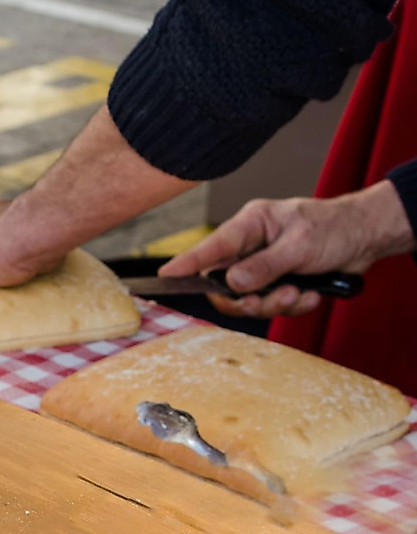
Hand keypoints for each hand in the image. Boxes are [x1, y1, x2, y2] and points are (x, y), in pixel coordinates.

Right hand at [159, 180, 414, 318]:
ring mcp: (263, 268)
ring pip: (248, 301)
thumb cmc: (335, 227)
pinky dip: (293, 306)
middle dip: (248, 300)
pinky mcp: (276, 284)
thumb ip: (265, 264)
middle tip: (268, 300)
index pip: (211, 248)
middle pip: (225, 286)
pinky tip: (311, 294)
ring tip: (299, 291)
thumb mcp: (301, 244)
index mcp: (250, 226)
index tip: (165, 276)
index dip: (187, 264)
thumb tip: (232, 282)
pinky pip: (272, 307)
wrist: (367, 238)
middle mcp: (250, 248)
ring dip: (275, 304)